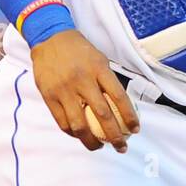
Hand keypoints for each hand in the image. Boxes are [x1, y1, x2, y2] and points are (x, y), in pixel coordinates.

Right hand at [31, 30, 139, 151]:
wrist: (50, 39)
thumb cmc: (79, 51)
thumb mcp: (99, 59)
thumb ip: (108, 81)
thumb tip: (123, 106)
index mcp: (99, 69)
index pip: (119, 97)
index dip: (129, 117)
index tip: (135, 129)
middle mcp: (82, 80)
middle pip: (102, 115)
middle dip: (114, 136)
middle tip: (122, 147)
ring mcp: (64, 90)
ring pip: (80, 124)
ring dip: (91, 141)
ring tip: (99, 146)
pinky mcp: (49, 97)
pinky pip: (62, 122)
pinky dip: (73, 133)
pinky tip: (80, 136)